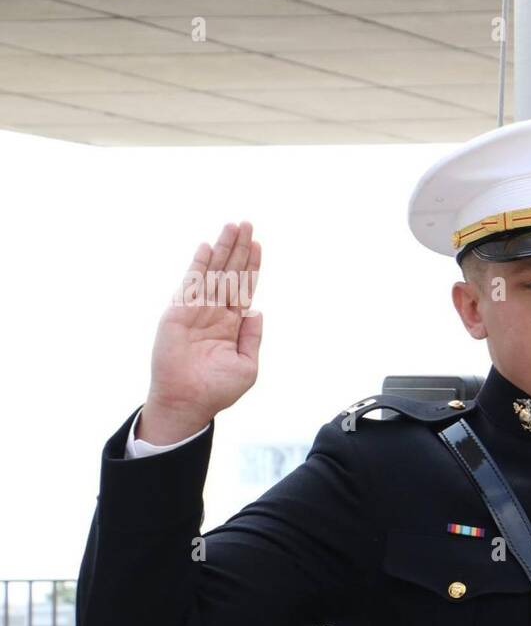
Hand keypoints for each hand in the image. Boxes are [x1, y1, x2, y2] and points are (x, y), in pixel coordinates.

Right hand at [138, 222, 263, 444]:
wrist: (189, 402)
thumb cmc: (217, 389)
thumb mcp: (247, 364)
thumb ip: (252, 336)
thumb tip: (256, 310)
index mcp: (231, 323)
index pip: (244, 287)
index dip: (251, 265)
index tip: (258, 244)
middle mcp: (214, 312)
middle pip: (230, 272)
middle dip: (238, 248)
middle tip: (247, 223)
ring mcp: (196, 310)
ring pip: (212, 272)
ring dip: (223, 249)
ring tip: (233, 226)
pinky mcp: (178, 313)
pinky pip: (190, 284)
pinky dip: (199, 266)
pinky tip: (208, 248)